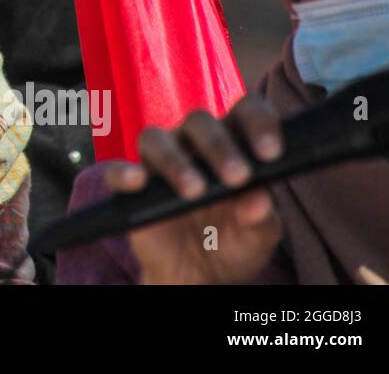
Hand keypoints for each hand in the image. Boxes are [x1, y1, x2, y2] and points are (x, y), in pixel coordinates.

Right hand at [103, 95, 284, 283]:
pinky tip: (138, 182)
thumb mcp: (257, 236)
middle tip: (236, 176)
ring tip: (194, 191)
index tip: (270, 152)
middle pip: (198, 121)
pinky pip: (117, 171)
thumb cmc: (232, 244)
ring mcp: (159, 163)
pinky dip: (124, 173)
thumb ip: (261, 218)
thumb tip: (259, 201)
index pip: (245, 113)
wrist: (198, 276)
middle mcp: (193, 145)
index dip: (258, 123)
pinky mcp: (131, 188)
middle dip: (218, 146)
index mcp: (233, 145)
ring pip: (155, 138)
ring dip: (175, 160)